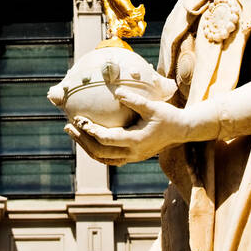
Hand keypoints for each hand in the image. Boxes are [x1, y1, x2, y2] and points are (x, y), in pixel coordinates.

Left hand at [65, 89, 193, 164]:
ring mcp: (132, 157)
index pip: (107, 139)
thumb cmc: (168, 116)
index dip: (91, 131)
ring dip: (86, 146)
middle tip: (68, 126)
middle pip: (99, 152)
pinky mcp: (132, 156)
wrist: (181, 131)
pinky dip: (96, 150)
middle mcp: (132, 153)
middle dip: (82, 140)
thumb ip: (134, 100)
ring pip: (102, 158)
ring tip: (73, 132)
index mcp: (136, 142)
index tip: (79, 120)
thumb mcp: (152, 106)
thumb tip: (115, 91)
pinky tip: (87, 138)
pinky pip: (108, 157)